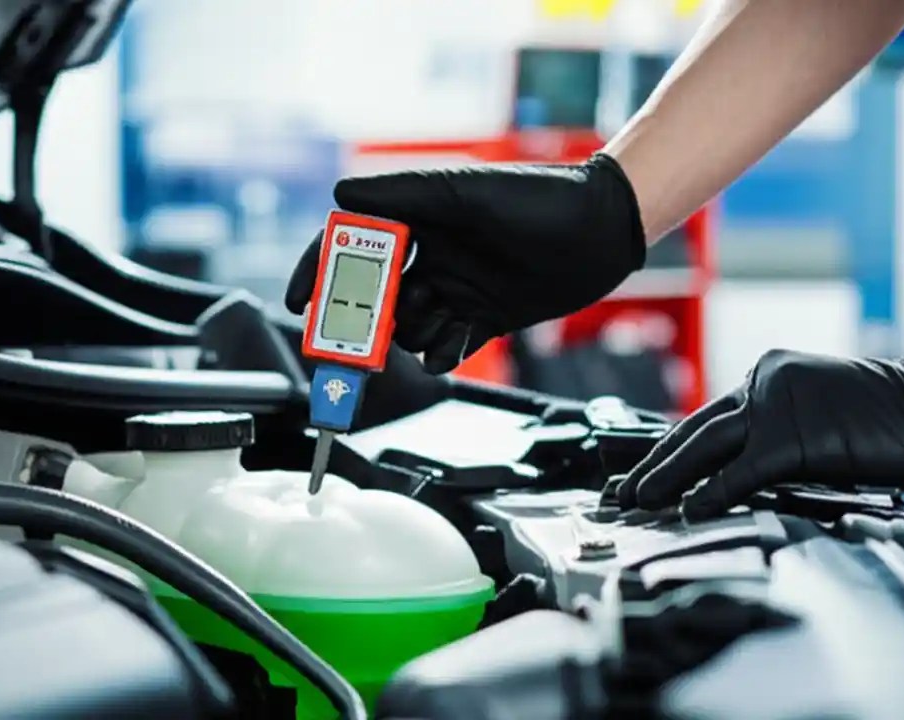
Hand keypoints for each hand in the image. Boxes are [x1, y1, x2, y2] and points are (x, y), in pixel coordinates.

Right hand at [285, 154, 645, 373]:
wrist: (603, 230)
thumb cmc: (540, 199)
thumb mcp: (465, 192)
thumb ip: (402, 197)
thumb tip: (340, 194)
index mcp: (419, 221)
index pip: (354, 247)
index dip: (320, 272)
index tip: (300, 302)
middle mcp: (432, 256)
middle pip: (374, 296)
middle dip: (363, 320)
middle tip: (360, 341)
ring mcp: (456, 289)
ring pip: (406, 327)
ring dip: (410, 334)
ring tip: (437, 322)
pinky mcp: (483, 318)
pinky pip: (444, 347)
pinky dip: (440, 353)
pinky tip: (451, 346)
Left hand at [608, 349, 903, 520]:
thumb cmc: (895, 418)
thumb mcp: (822, 420)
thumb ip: (779, 438)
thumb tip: (740, 477)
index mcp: (768, 376)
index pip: (705, 418)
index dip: (668, 450)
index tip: (640, 473)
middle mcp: (763, 383)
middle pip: (691, 430)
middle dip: (651, 465)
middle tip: (620, 493)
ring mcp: (776, 407)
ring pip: (702, 447)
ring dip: (663, 479)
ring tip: (636, 504)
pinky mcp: (794, 438)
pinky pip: (740, 472)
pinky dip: (710, 494)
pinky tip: (687, 513)